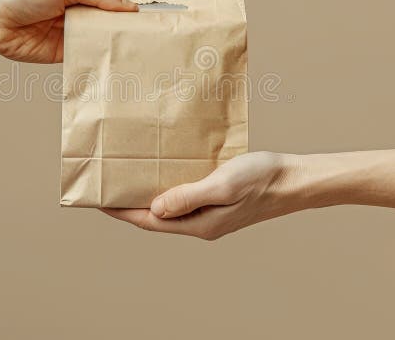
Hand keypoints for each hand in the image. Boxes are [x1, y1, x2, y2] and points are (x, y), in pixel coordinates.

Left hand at [0, 0, 137, 62]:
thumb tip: (127, 5)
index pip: (108, 3)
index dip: (126, 10)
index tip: (147, 19)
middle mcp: (73, 15)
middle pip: (105, 24)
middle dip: (122, 31)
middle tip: (146, 39)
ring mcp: (67, 36)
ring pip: (96, 42)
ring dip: (110, 46)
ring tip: (135, 53)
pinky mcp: (60, 55)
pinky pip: (82, 58)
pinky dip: (95, 60)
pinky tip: (111, 64)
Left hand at [102, 152, 310, 240]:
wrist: (295, 179)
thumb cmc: (261, 180)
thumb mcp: (222, 185)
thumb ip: (188, 197)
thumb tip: (154, 209)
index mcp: (199, 224)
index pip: (149, 221)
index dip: (122, 212)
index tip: (99, 201)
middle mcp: (201, 223)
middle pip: (156, 216)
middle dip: (131, 204)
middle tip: (109, 186)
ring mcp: (211, 214)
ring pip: (171, 206)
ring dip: (150, 194)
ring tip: (130, 177)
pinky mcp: (219, 201)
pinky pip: (186, 196)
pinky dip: (171, 185)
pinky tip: (166, 170)